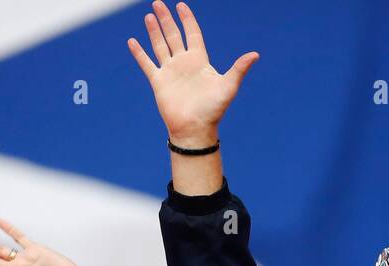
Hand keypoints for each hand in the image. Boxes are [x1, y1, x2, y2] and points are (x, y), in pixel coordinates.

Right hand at [127, 1, 257, 144]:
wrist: (195, 129)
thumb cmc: (213, 110)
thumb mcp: (228, 86)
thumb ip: (239, 69)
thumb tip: (255, 55)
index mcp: (199, 60)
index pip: (192, 34)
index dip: (187, 19)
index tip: (181, 5)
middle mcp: (184, 63)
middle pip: (174, 35)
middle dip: (167, 19)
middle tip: (158, 2)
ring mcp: (170, 72)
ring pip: (160, 46)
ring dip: (154, 31)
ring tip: (149, 16)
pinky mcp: (159, 82)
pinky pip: (147, 63)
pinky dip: (139, 53)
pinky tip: (132, 41)